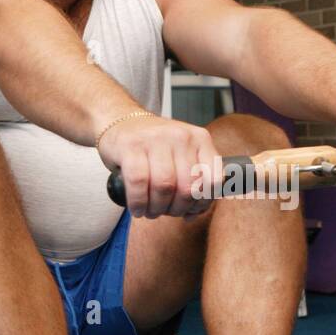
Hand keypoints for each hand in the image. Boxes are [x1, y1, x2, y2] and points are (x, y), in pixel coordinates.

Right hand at [97, 114, 222, 218]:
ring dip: (157, 208)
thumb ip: (194, 181)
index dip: (202, 202)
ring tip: (151, 211)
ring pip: (164, 187)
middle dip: (177, 209)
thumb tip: (194, 214)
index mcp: (200, 139)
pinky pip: (139, 183)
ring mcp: (155, 139)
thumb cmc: (154, 147)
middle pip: (187, 188)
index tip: (190, 209)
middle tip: (166, 212)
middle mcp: (181, 136)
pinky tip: (138, 208)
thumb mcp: (182, 156)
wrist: (122, 121)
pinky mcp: (131, 146)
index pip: (214, 179)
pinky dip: (139, 203)